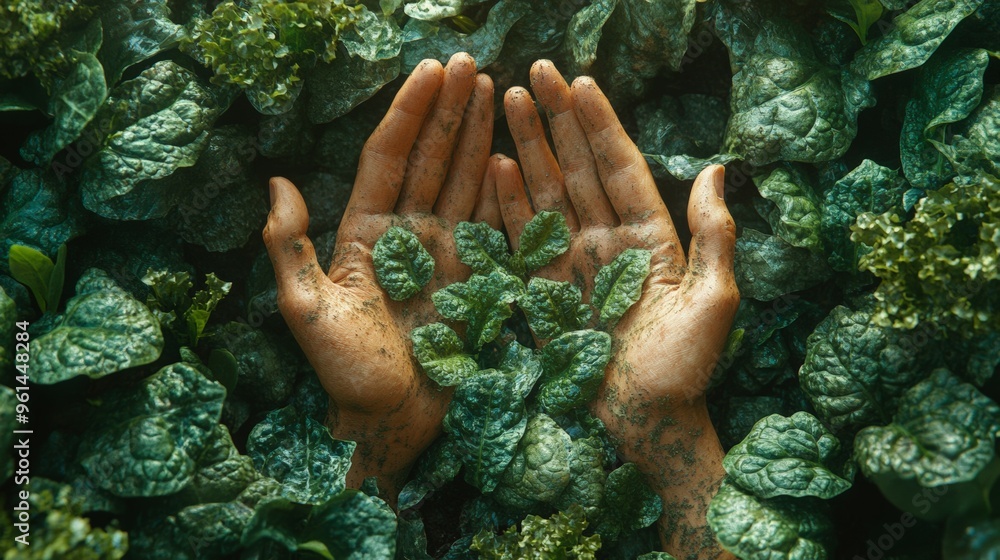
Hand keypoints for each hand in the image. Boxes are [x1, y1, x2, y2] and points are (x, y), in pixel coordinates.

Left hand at [262, 53, 498, 502]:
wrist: (397, 423)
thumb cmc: (348, 374)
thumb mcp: (306, 311)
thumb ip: (289, 246)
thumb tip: (277, 181)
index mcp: (367, 233)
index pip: (390, 158)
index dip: (409, 113)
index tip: (430, 71)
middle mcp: (407, 234)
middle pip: (429, 158)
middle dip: (448, 110)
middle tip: (469, 64)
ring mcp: (445, 253)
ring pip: (462, 180)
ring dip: (476, 135)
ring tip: (494, 89)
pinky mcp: (475, 276)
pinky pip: (489, 221)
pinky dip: (500, 186)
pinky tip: (510, 151)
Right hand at [497, 61, 738, 557]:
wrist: (646, 427)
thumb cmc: (686, 369)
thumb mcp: (715, 299)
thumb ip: (714, 233)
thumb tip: (717, 168)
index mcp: (649, 237)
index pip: (620, 167)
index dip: (599, 124)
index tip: (579, 81)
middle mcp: (608, 243)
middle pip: (578, 168)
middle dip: (555, 120)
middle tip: (532, 73)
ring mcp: (572, 265)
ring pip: (546, 193)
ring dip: (527, 148)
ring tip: (506, 103)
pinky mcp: (544, 291)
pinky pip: (523, 238)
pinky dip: (507, 202)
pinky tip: (494, 166)